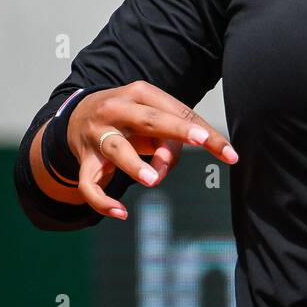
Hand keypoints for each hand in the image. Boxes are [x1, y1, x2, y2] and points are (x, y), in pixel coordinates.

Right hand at [67, 80, 236, 219]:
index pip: (179, 112)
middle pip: (150, 119)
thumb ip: (166, 141)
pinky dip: (102, 201)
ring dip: (135, 164)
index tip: (228, 152)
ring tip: (154, 179)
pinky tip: (121, 212)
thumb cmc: (130, 119)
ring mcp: (97, 133)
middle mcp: (117, 109)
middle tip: (201, 140)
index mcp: (141, 94)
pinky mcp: (84, 158)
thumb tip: (164, 168)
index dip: (204, 131)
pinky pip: (89, 183)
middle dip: (178, 130)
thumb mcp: (151, 121)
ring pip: (116, 148)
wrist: (77, 114)